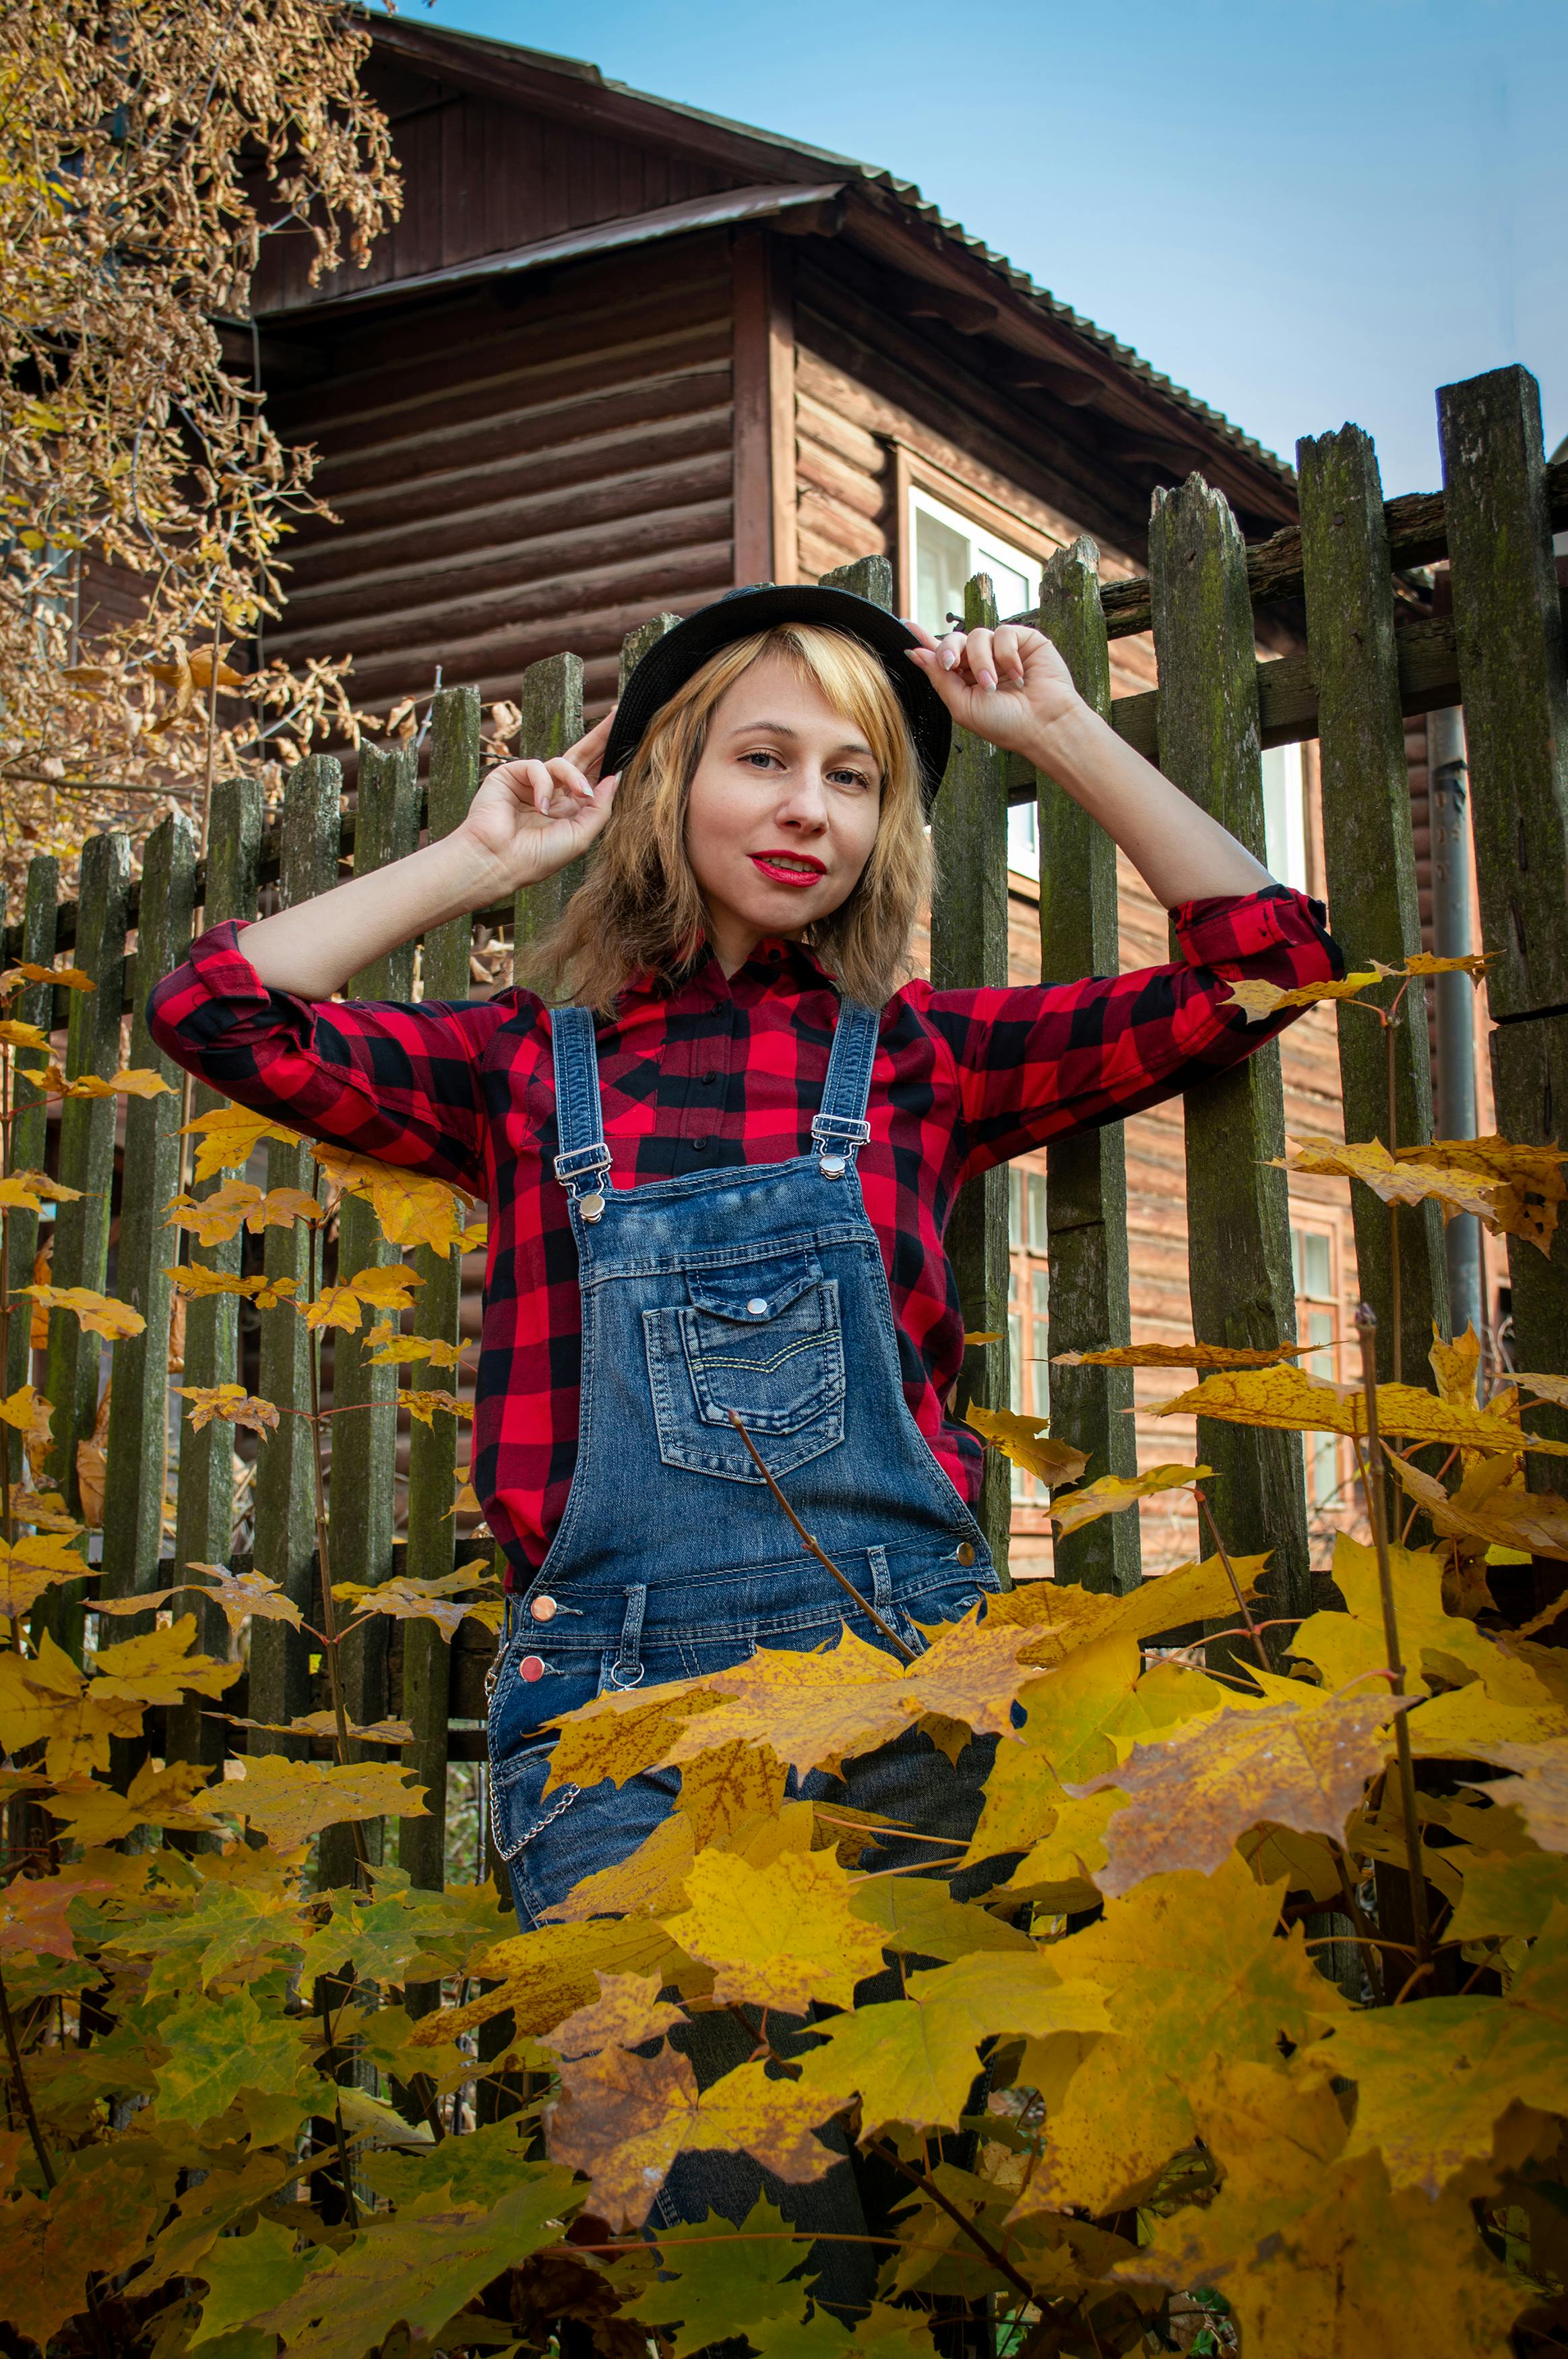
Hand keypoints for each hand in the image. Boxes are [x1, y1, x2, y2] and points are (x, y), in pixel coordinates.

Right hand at [456, 712, 621, 894]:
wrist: (499, 862)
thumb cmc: (538, 857)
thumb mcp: (580, 836)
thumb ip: (600, 807)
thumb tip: (615, 778)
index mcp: (569, 809)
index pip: (592, 778)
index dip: (608, 761)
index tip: (628, 743)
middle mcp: (553, 793)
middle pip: (580, 758)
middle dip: (599, 739)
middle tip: (617, 716)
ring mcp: (531, 783)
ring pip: (562, 763)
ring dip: (575, 777)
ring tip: (581, 794)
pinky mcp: (511, 775)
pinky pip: (537, 767)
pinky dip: (543, 785)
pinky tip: (540, 806)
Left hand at [905, 620, 1081, 761]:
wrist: (1043, 725)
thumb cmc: (1005, 724)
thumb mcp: (963, 706)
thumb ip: (940, 678)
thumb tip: (916, 654)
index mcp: (965, 679)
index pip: (942, 656)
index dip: (925, 640)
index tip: (906, 624)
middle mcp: (983, 662)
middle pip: (955, 640)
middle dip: (949, 650)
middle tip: (951, 665)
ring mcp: (1003, 650)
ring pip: (977, 636)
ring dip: (982, 662)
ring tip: (994, 685)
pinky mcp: (1024, 640)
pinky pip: (1004, 633)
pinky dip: (1006, 654)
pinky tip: (1018, 674)